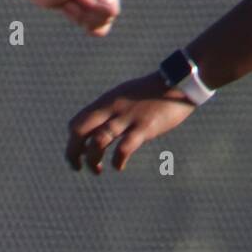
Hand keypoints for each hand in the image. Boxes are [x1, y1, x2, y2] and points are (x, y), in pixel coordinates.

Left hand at [35, 0, 119, 36]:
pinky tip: (74, 12)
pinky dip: (83, 24)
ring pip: (100, 25)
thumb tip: (114, 9)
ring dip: (80, 17)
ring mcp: (103, 5)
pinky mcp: (96, 16)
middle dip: (85, 12)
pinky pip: (98, 31)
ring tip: (70, 3)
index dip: (93, 5)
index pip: (111, 7)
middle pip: (106, 17)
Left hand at [66, 73, 196, 173]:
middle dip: (72, 152)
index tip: (80, 154)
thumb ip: (112, 111)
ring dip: (92, 160)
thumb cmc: (153, 93)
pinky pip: (124, 148)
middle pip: (79, 130)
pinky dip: (117, 161)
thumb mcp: (126, 97)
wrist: (179, 81)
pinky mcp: (144, 126)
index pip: (77, 123)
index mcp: (106, 102)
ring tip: (97, 170)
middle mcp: (112, 108)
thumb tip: (101, 130)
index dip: (73, 142)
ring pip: (98, 141)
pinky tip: (119, 166)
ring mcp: (127, 117)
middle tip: (77, 167)